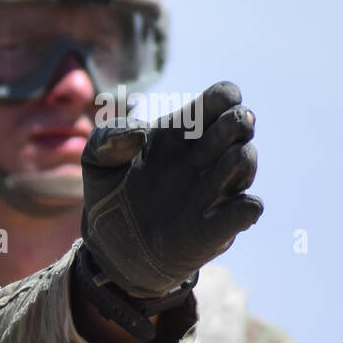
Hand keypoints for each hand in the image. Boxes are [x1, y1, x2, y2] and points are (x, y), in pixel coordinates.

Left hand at [81, 81, 262, 297]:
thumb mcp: (95, 161)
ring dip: (239, 160)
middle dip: (237, 123)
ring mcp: (212, 192)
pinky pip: (247, 209)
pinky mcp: (216, 228)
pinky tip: (220, 209)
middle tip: (221, 133)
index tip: (220, 102)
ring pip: (246, 161)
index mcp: (177, 134)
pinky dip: (244, 205)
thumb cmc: (109, 195)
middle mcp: (202, 159)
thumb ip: (106, 137)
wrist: (108, 247)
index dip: (225, 96)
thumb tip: (140, 133)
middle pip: (239, 125)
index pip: (219, 101)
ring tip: (213, 170)